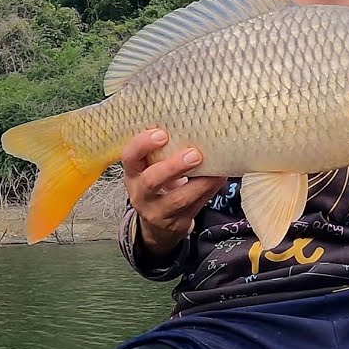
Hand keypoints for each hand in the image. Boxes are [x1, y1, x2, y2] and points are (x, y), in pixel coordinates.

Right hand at [121, 129, 226, 260]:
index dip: (142, 144)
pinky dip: (208, 192)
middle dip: (173, 167)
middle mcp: (140, 193)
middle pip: (151, 181)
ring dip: (199, 183)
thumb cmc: (158, 183)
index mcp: (133, 173)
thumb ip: (163, 151)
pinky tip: (219, 179)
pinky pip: (194, 207)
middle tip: (194, 154)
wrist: (157, 225)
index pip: (129, 157)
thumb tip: (195, 124)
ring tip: (216, 170)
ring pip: (176, 199)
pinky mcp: (175, 224)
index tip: (161, 134)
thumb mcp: (151, 168)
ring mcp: (156, 211)